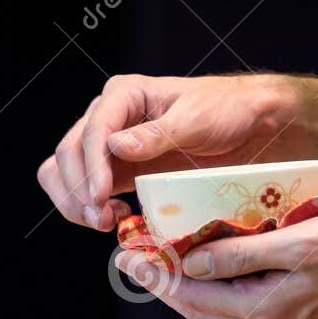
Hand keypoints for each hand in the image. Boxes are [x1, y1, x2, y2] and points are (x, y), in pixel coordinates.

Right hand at [37, 73, 317, 231]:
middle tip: (103, 220)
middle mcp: (110, 118)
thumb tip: (115, 147)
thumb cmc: (230, 111)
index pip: (91, 131)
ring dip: (75, 201)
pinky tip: (115, 219)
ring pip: (64, 173)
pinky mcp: (119, 173)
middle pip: (67, 154)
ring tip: (106, 222)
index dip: (90, 167)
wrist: (253, 126)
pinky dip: (87, 208)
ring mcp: (110, 147)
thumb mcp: (197, 118)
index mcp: (125, 95)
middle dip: (78, 189)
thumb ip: (155, 134)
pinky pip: (84, 190)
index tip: (101, 198)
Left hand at [113, 214, 317, 318]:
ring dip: (184, 284)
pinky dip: (213, 283)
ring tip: (156, 256)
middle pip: (197, 308)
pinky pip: (238, 300)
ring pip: (216, 307)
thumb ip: (242, 254)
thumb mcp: (299, 242)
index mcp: (265, 311)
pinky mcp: (291, 309)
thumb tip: (191, 263)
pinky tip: (203, 261)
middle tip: (129, 253)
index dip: (156, 277)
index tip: (127, 254)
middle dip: (161, 281)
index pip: (193, 299)